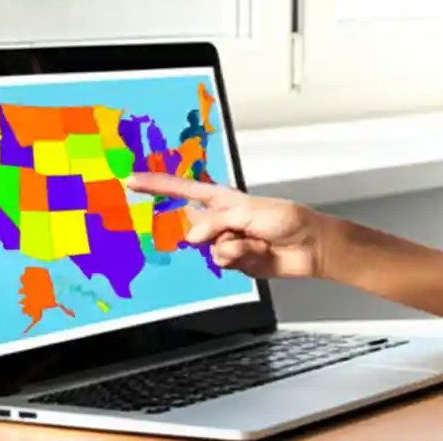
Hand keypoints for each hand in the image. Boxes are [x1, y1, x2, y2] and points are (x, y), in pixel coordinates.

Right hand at [126, 174, 335, 278]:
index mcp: (224, 200)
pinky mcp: (235, 262)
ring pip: (210, 249)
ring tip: (256, 241)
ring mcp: (227, 242)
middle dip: (207, 233)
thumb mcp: (250, 212)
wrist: (310, 247)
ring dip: (232, 247)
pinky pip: (223, 262)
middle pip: (194, 227)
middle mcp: (222, 220)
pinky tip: (257, 254)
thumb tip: (191, 236)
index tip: (131, 181)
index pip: (185, 190)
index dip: (158, 185)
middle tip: (237, 232)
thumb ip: (217, 221)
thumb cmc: (287, 219)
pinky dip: (239, 259)